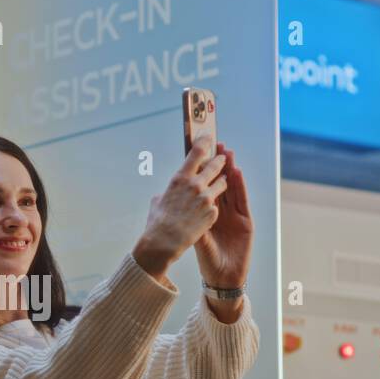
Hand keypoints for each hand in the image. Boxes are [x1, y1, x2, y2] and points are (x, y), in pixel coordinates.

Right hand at [133, 135, 228, 280]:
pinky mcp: (213, 213)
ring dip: (222, 182)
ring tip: (222, 182)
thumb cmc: (157, 223)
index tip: (208, 136)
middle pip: (215, 165)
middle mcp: (195, 185)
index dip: (204, 142)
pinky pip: (217, 205)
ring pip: (222, 183)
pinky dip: (213, 206)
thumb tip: (165, 193)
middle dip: (220, 161)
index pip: (196, 152)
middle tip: (222, 159)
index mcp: (180, 178)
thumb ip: (166, 193)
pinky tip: (208, 211)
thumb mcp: (157, 202)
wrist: (164, 243)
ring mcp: (206, 198)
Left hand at [194, 143, 252, 291]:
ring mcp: (234, 216)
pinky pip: (241, 200)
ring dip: (230, 169)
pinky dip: (239, 187)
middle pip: (219, 182)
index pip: (205, 187)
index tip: (198, 154)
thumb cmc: (208, 261)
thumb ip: (188, 220)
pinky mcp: (245, 221)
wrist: (222, 279)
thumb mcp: (195, 237)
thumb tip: (168, 203)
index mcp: (207, 214)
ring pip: (232, 188)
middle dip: (217, 164)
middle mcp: (221, 212)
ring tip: (227, 152)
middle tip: (215, 144)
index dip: (203, 171)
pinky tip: (236, 173)